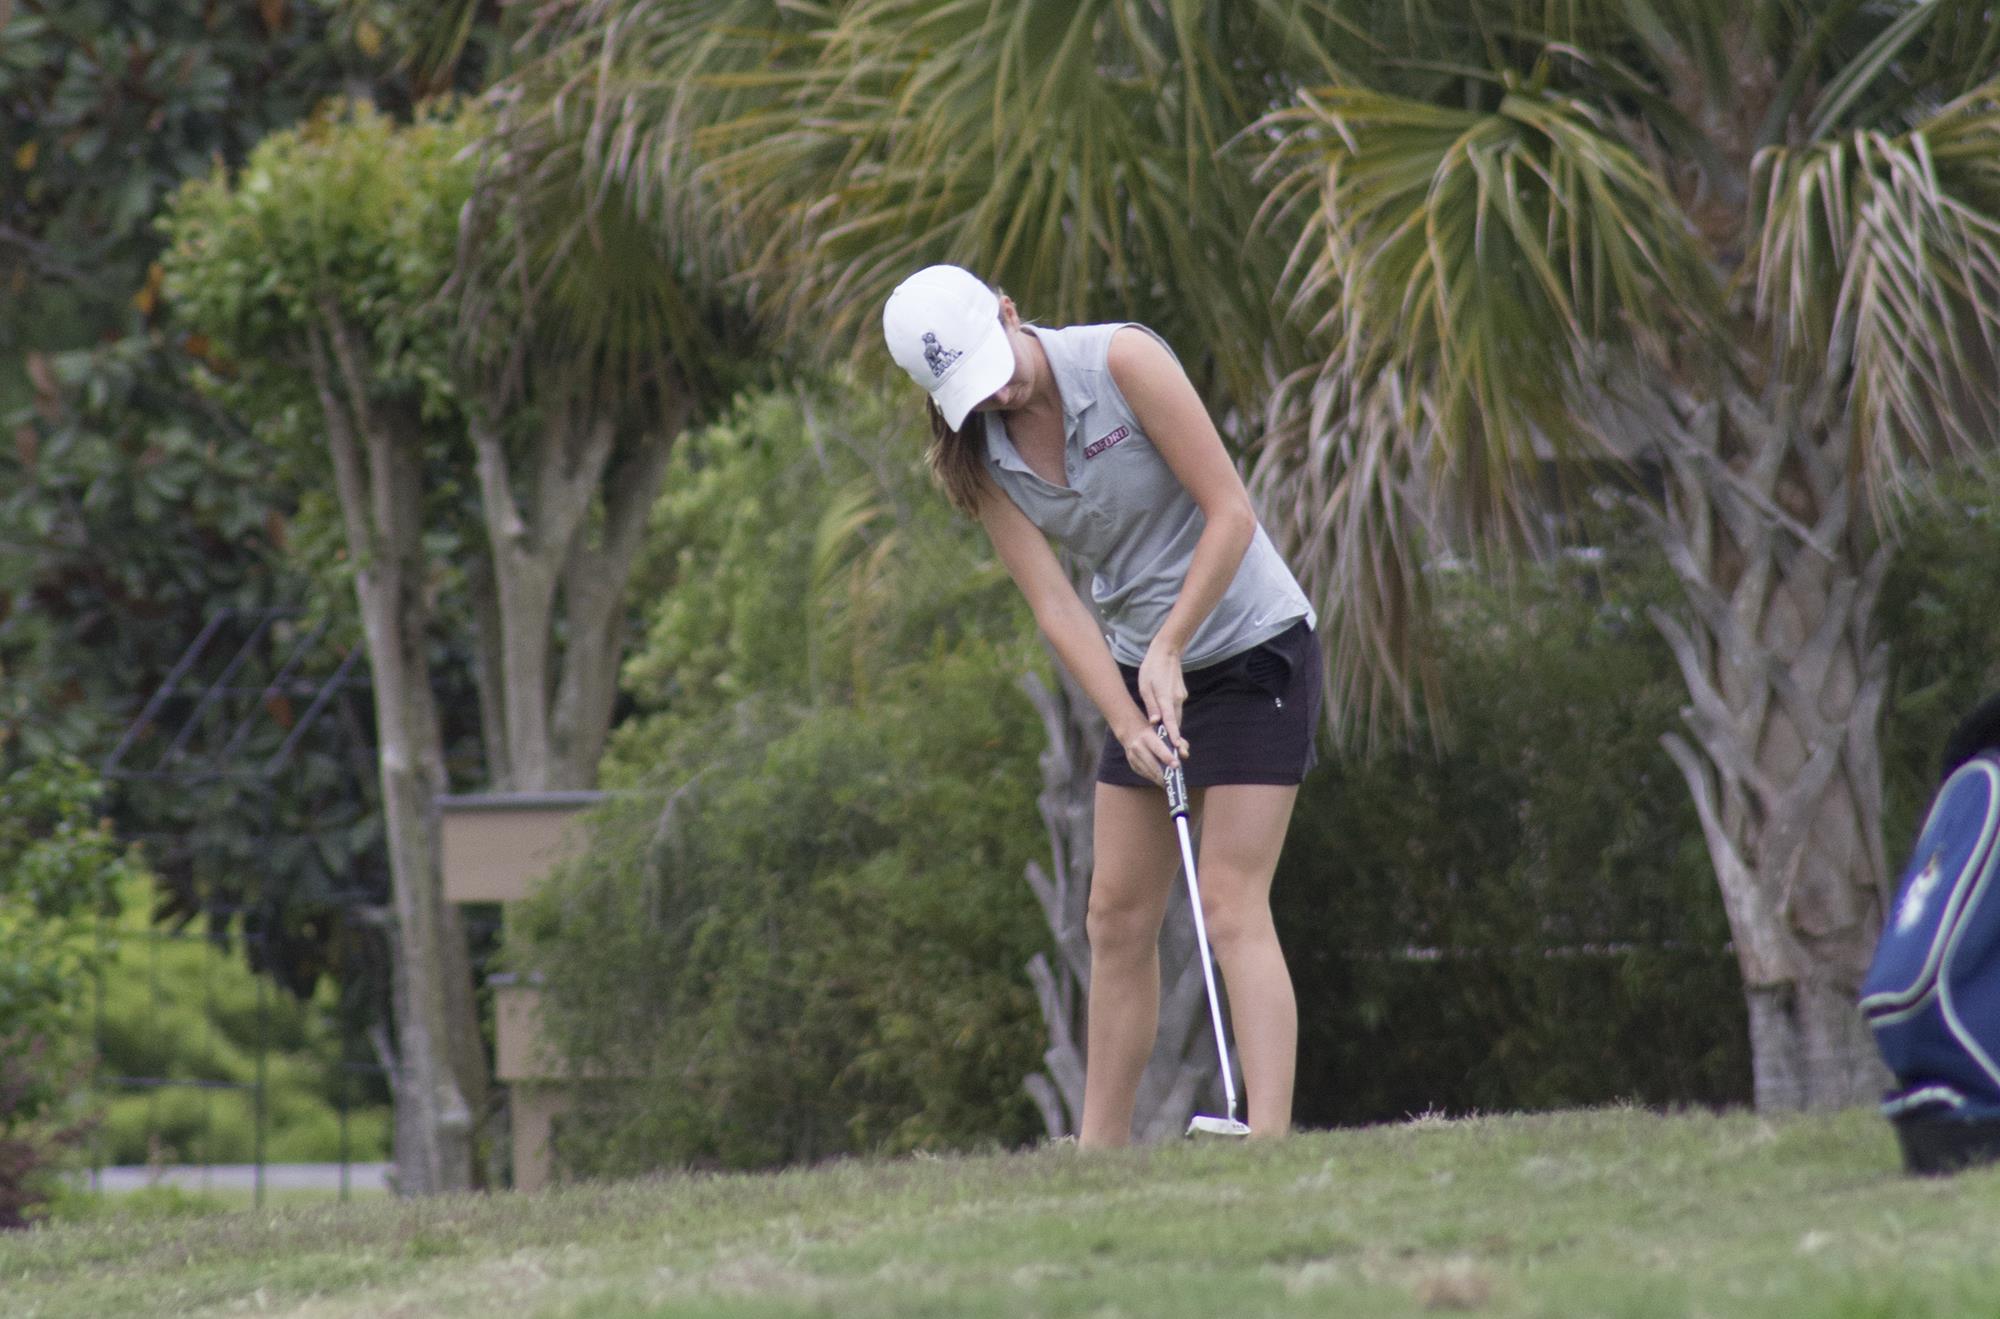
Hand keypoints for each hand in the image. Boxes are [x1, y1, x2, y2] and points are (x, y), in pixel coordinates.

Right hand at [1117, 719, 1177, 786]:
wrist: (1133, 732)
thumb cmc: (1156, 732)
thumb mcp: (1167, 731)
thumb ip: (1179, 741)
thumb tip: (1184, 755)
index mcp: (1146, 736)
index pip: (1158, 748)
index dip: (1167, 757)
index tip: (1176, 765)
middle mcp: (1137, 746)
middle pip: (1152, 763)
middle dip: (1164, 773)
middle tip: (1175, 780)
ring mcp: (1133, 757)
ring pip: (1148, 771)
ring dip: (1160, 778)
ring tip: (1170, 783)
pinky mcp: (1133, 765)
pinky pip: (1145, 774)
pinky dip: (1154, 777)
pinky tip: (1162, 780)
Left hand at [1136, 641, 1188, 764]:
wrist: (1167, 652)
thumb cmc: (1151, 669)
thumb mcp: (1145, 686)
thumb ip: (1151, 705)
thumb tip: (1154, 722)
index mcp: (1166, 697)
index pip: (1171, 720)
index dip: (1174, 735)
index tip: (1177, 746)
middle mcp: (1176, 699)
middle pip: (1176, 722)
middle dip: (1175, 737)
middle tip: (1176, 754)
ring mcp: (1181, 696)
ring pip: (1177, 717)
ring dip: (1173, 729)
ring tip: (1172, 745)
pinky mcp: (1181, 694)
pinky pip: (1176, 710)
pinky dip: (1173, 719)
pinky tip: (1168, 725)